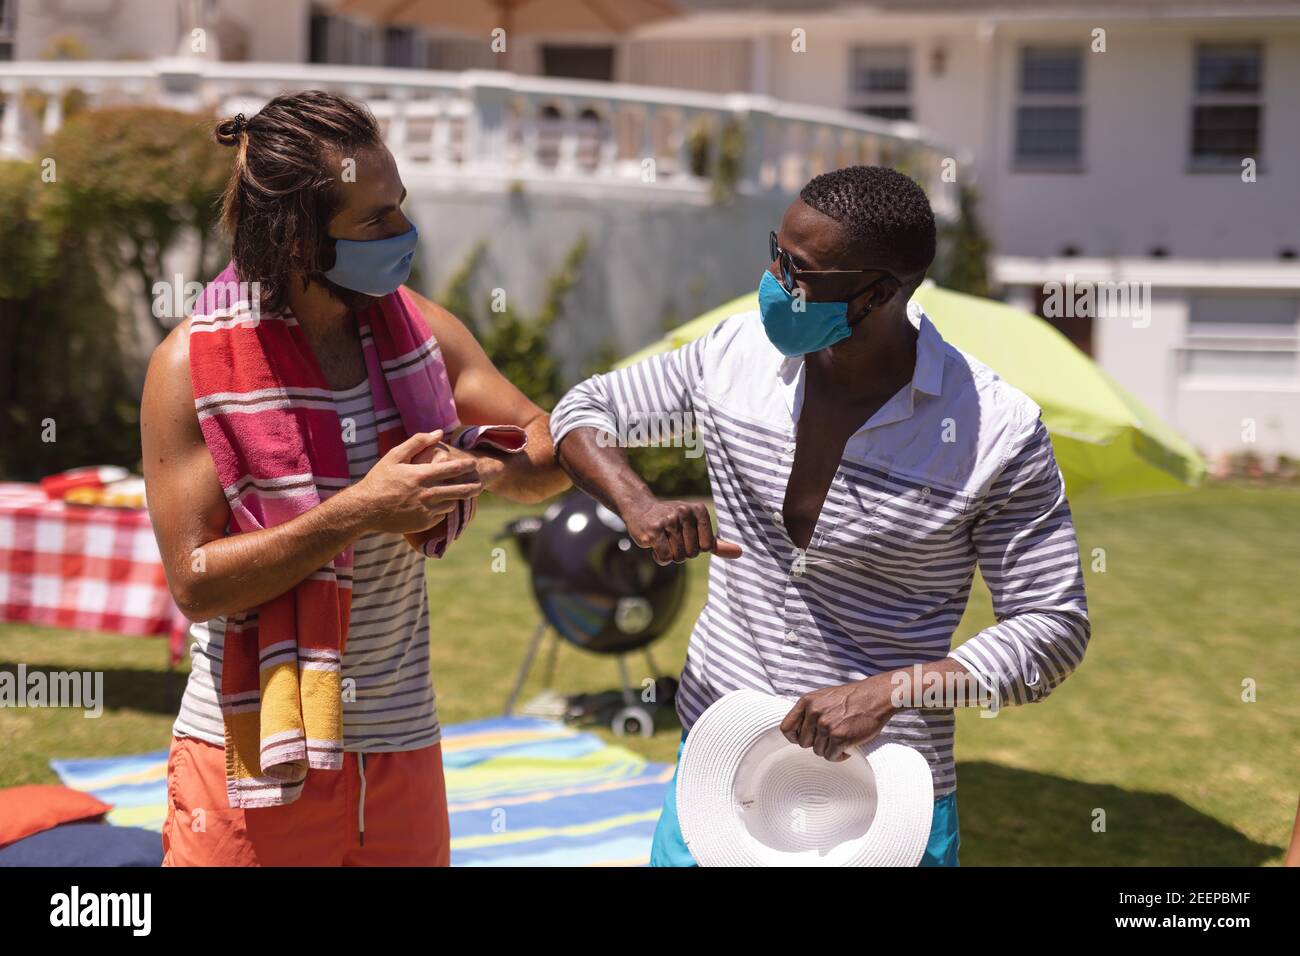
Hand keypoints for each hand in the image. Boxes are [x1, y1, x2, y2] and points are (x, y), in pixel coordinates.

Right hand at [350, 430, 482, 534]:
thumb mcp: (394, 456)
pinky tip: (437, 505)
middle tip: (479, 484)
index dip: (466, 466)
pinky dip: (441, 510)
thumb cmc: (379, 480)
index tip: (473, 464)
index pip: (452, 469)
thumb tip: (438, 432)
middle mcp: (427, 494)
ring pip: (451, 504)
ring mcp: (426, 510)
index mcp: (421, 475)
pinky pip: (440, 515)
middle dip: (472, 486)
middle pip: (460, 490)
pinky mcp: (424, 523)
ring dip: (455, 499)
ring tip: (457, 494)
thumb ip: (417, 442)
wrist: (365, 509)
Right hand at [623, 497, 742, 564]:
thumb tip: (740, 553)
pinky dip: (660, 558)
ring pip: (678, 557)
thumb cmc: (672, 521)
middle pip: (692, 553)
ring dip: (670, 555)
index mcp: (699, 510)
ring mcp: (669, 521)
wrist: (640, 508)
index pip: (707, 547)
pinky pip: (665, 558)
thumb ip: (717, 543)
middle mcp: (685, 512)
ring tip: (662, 539)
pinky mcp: (654, 531)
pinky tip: (654, 545)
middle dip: (681, 552)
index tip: (685, 535)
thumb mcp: (696, 528)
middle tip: (670, 537)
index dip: (695, 547)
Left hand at [779, 675, 895, 761]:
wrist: (875, 696)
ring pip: (818, 751)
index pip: (786, 727)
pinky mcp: (840, 737)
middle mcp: (814, 713)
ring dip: (830, 750)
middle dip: (816, 744)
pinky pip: (830, 756)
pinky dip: (839, 756)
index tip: (804, 739)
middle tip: (830, 739)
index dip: (793, 737)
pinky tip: (847, 749)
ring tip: (841, 742)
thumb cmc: (851, 698)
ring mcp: (826, 725)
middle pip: (803, 743)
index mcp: (807, 702)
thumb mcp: (823, 697)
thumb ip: (809, 710)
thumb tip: (798, 730)